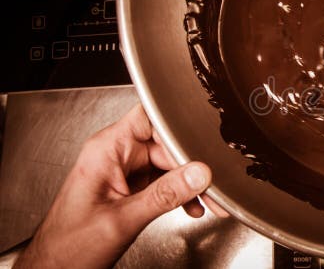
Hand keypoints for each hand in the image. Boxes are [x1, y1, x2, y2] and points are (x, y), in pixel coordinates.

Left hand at [14, 104, 227, 268]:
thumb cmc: (69, 245)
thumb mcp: (124, 219)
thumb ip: (165, 195)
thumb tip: (199, 173)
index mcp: (107, 150)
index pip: (149, 118)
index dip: (178, 127)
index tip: (203, 143)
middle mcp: (115, 156)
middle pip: (165, 144)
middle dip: (191, 166)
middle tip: (211, 186)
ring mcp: (122, 172)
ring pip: (167, 165)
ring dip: (189, 183)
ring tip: (207, 201)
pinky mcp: (129, 189)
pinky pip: (161, 182)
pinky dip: (179, 194)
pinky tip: (190, 207)